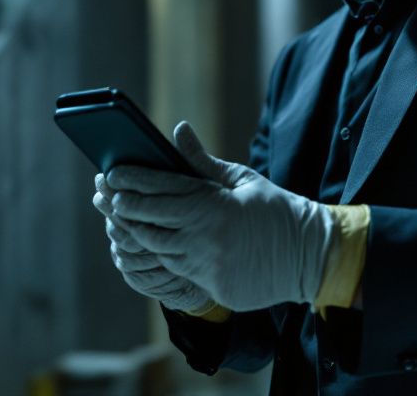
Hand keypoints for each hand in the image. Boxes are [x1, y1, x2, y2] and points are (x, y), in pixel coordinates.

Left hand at [105, 121, 334, 311]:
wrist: (309, 255)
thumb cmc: (276, 210)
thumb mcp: (242, 179)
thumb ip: (202, 161)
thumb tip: (178, 131)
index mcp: (213, 204)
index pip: (161, 188)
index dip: (133, 179)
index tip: (112, 172)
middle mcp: (204, 236)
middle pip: (148, 220)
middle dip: (124, 206)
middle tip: (107, 195)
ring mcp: (206, 264)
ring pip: (156, 248)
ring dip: (136, 232)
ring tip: (123, 218)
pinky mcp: (210, 286)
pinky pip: (174, 269)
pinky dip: (160, 254)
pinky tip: (151, 242)